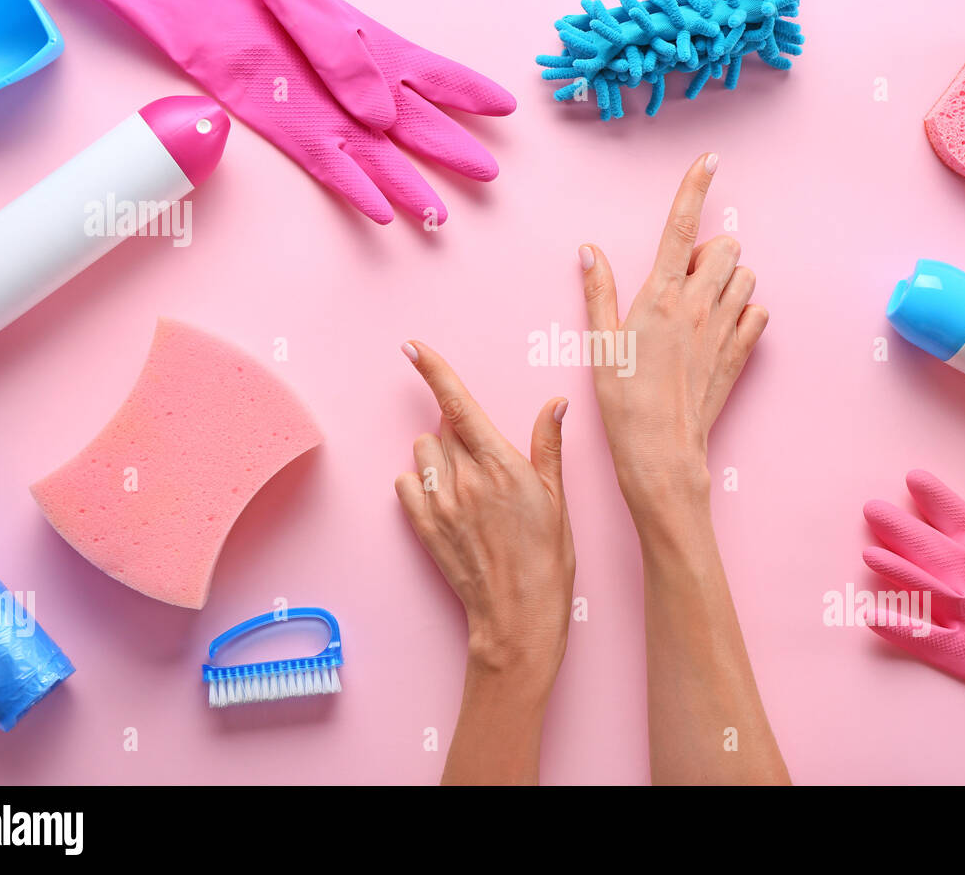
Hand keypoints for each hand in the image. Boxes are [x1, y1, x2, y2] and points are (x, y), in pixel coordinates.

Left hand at [394, 341, 574, 677]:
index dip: (434, 370)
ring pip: (423, 451)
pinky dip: (421, 481)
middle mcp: (465, 479)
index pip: (459, 405)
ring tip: (469, 482)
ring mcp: (439, 504)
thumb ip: (548, 446)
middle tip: (487, 459)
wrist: (518, 617)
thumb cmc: (547, 560)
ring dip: (440, 453)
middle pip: (444, 426)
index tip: (412, 347)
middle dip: (460, 427)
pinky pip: (406, 483)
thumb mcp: (558, 499)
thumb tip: (555, 403)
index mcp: (502, 466)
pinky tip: (446, 498)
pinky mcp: (423, 526)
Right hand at [578, 154, 767, 519]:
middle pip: (724, 247)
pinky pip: (758, 314)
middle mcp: (698, 305)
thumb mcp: (601, 343)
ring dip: (728, 280)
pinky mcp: (740, 354)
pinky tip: (721, 329)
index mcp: (660, 296)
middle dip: (708, 251)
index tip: (711, 158)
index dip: (696, 186)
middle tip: (682, 279)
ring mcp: (724, 329)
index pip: (681, 226)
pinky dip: (745, 313)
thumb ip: (599, 292)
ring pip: (745, 277)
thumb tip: (590, 250)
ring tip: (701, 307)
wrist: (660, 451)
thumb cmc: (623, 400)